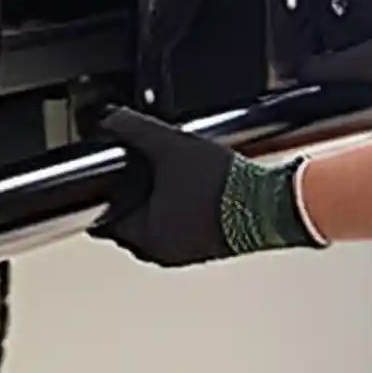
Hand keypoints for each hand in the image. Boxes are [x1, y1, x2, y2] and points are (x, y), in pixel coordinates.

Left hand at [90, 107, 321, 267]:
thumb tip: (111, 120)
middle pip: (127, 224)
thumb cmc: (226, 187)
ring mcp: (186, 252)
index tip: (102, 179)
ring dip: (154, 206)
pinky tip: (190, 191)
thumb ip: (135, 130)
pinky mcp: (206, 247)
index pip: (102, 220)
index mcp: (146, 237)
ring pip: (154, 227)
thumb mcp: (171, 146)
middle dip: (127, 198)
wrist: (272, 205)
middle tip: (132, 175)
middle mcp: (163, 252)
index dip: (99, 195)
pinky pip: (179, 229)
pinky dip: (178, 212)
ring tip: (163, 180)